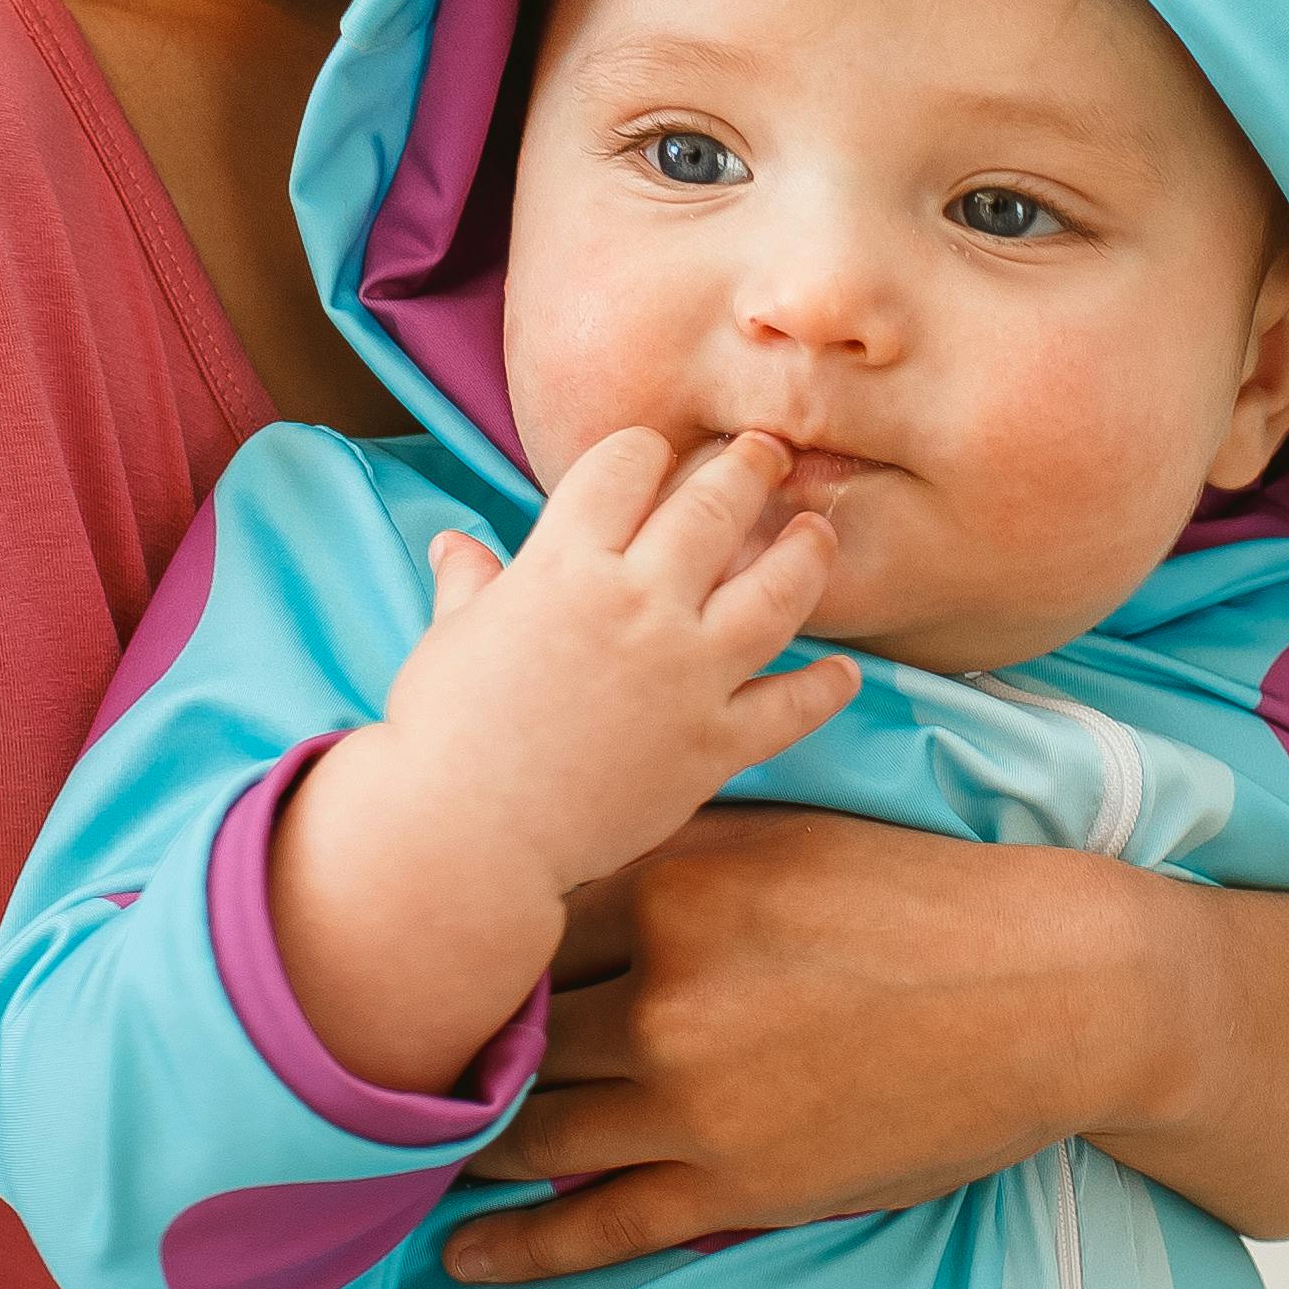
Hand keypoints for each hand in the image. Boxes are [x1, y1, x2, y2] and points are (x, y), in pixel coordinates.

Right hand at [361, 428, 851, 898]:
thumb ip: (469, 584)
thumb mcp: (449, 640)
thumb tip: (455, 545)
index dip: (644, 450)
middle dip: (747, 467)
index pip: (625, 467)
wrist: (468, 838)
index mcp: (564, 566)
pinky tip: (846, 674)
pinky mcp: (713, 744)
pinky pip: (791, 707)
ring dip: (806, 552)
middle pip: (714, 506)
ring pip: (775, 589)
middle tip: (767, 453)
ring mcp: (685, 673)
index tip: (656, 455)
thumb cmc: (442, 735)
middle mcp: (637, 604)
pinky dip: (825, 689)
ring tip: (818, 531)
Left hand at [443, 805, 1145, 1280]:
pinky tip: (459, 1254)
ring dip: (462, 1145)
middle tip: (358, 1065)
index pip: (518, 915)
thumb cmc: (913, 899)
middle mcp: (663, 992)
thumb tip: (557, 847)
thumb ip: (664, 843)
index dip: (453, 941)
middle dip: (434, 1048)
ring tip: (389, 1160)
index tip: (394, 951)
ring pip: (531, 1129)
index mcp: (672, 883)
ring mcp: (692, 1100)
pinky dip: (516, 1249)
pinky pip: (595, 1228)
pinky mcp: (732, 1185)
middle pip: (506, 1026)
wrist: (1050, 990)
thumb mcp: (777, 834)